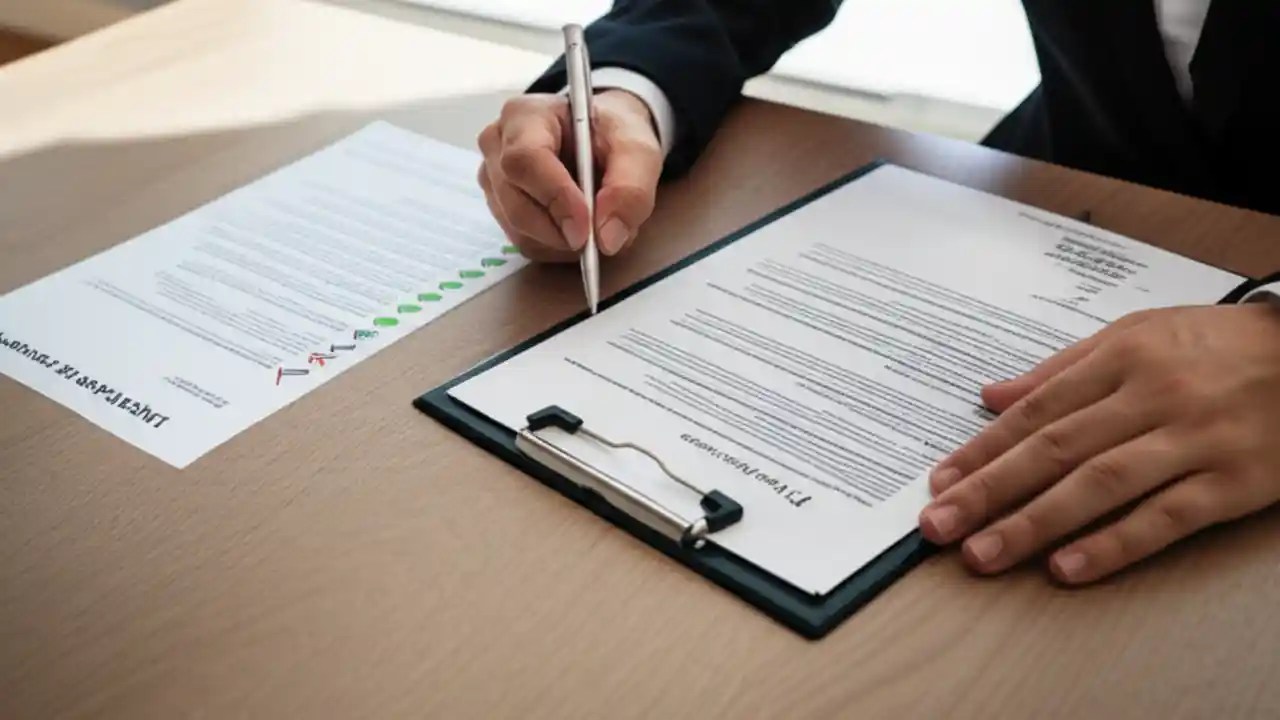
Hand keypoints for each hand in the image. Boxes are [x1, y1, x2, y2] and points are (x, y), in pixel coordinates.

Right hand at [476, 90, 662, 261]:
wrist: (600, 139)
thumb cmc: (612, 135)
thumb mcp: (638, 151)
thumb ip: (631, 189)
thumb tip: (608, 238)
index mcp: (525, 116)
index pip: (525, 160)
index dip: (555, 197)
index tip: (586, 227)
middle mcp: (497, 146)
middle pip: (517, 204)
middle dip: (561, 230)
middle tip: (600, 237)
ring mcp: (493, 180)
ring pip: (519, 230)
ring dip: (563, 241)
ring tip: (594, 223)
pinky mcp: (500, 209)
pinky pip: (524, 243)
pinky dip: (557, 247)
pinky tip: (576, 227)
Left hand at [918, 303, 1279, 583]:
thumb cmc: (1217, 346)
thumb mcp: (1137, 335)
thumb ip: (1061, 369)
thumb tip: (991, 397)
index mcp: (1122, 359)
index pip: (1036, 412)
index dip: (983, 451)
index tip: (940, 483)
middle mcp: (1151, 398)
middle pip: (1056, 450)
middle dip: (989, 491)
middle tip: (939, 527)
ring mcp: (1194, 442)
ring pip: (1099, 486)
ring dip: (1034, 524)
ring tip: (983, 554)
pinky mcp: (1233, 483)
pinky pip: (1165, 519)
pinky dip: (1113, 545)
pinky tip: (1066, 568)